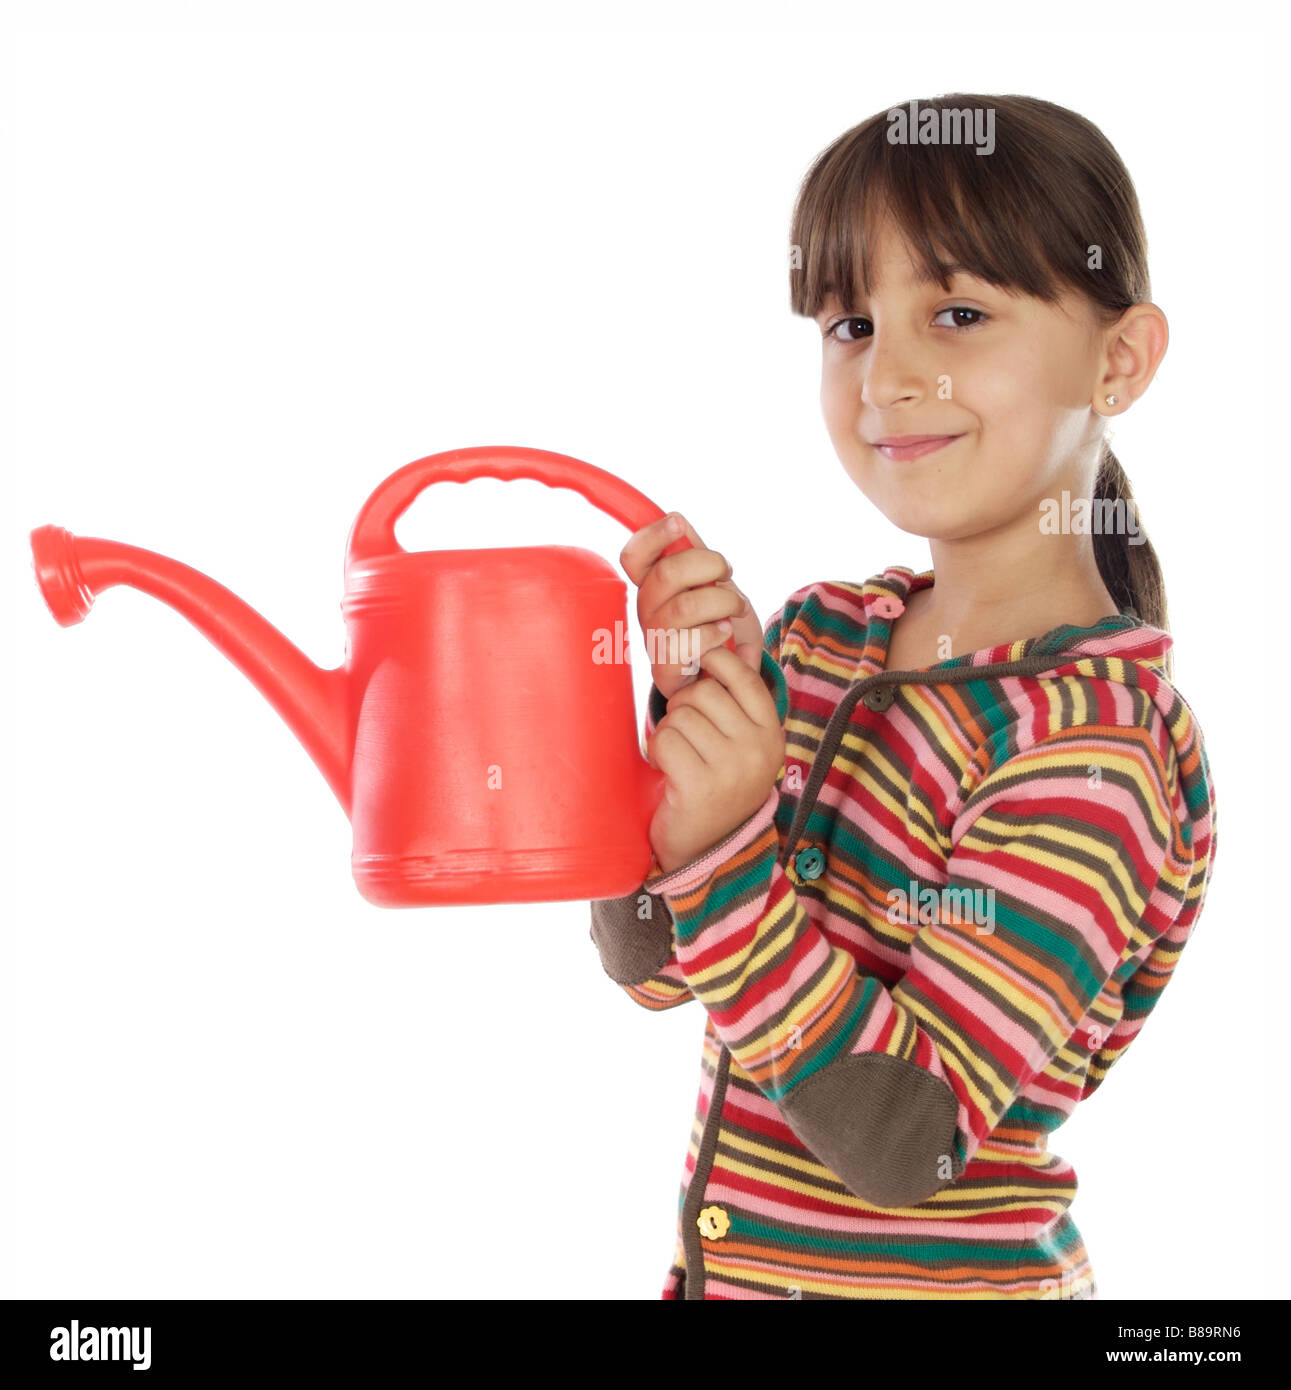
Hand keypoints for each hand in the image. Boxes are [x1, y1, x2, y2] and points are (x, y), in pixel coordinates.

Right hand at [619, 512, 765, 701]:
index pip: (633, 557)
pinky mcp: (667, 671)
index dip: (651, 535)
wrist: (734, 671)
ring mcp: (655, 642)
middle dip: (708, 565)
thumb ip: (694, 552)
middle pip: (664, 575)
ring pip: (684, 607)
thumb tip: (676, 520)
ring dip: (722, 601)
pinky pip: (688, 644)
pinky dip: (715, 633)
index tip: (678, 524)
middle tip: (727, 573)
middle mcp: (647, 613)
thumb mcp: (713, 581)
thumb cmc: (719, 622)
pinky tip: (726, 633)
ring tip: (736, 608)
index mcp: (652, 587)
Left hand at [646, 644, 785, 875]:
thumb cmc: (719, 784)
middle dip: (683, 705)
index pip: (743, 676)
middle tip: (683, 730)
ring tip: (679, 754)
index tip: (699, 675)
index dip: (714, 664)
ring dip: (669, 731)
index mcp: (772, 733)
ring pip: (681, 715)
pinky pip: (666, 741)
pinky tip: (669, 770)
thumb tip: (744, 645)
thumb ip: (741, 696)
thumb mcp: (740, 741)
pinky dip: (659, 752)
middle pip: (704, 693)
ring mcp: (732, 769)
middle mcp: (758, 750)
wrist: (706, 849)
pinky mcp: (700, 787)